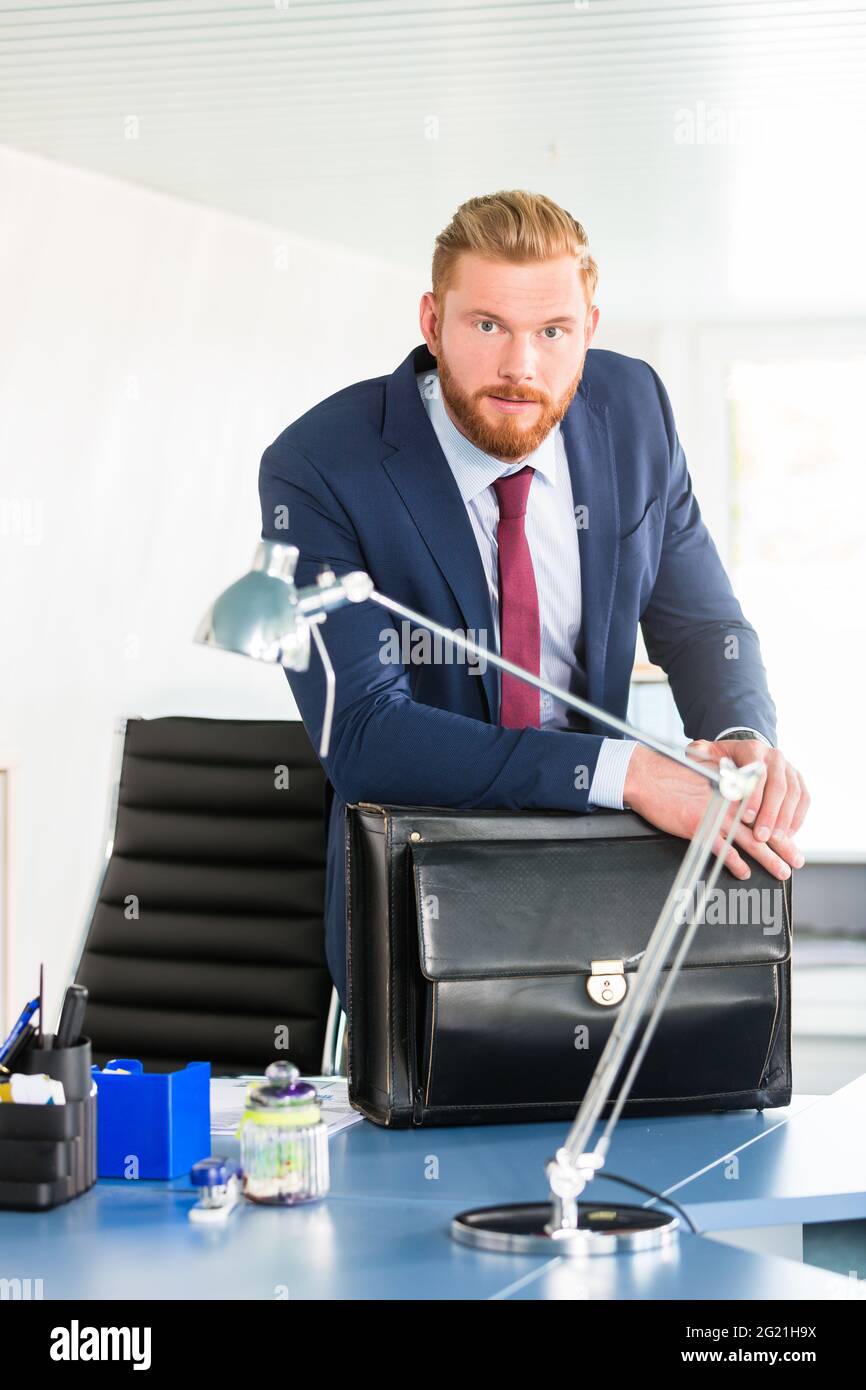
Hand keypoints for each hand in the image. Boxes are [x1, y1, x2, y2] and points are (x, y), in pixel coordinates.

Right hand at [624, 741, 807, 881]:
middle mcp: (727, 802)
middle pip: (763, 827)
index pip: (762, 810)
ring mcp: (714, 816)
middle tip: (796, 860)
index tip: (788, 838)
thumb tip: (735, 800)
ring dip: (768, 858)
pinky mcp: (698, 828)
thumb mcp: (704, 776)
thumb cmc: (671, 775)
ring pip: (749, 840)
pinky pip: (722, 850)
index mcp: (731, 788)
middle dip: (783, 846)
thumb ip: (722, 787)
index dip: (778, 825)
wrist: (647, 776)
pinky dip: (735, 863)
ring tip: (782, 871)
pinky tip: (744, 872)